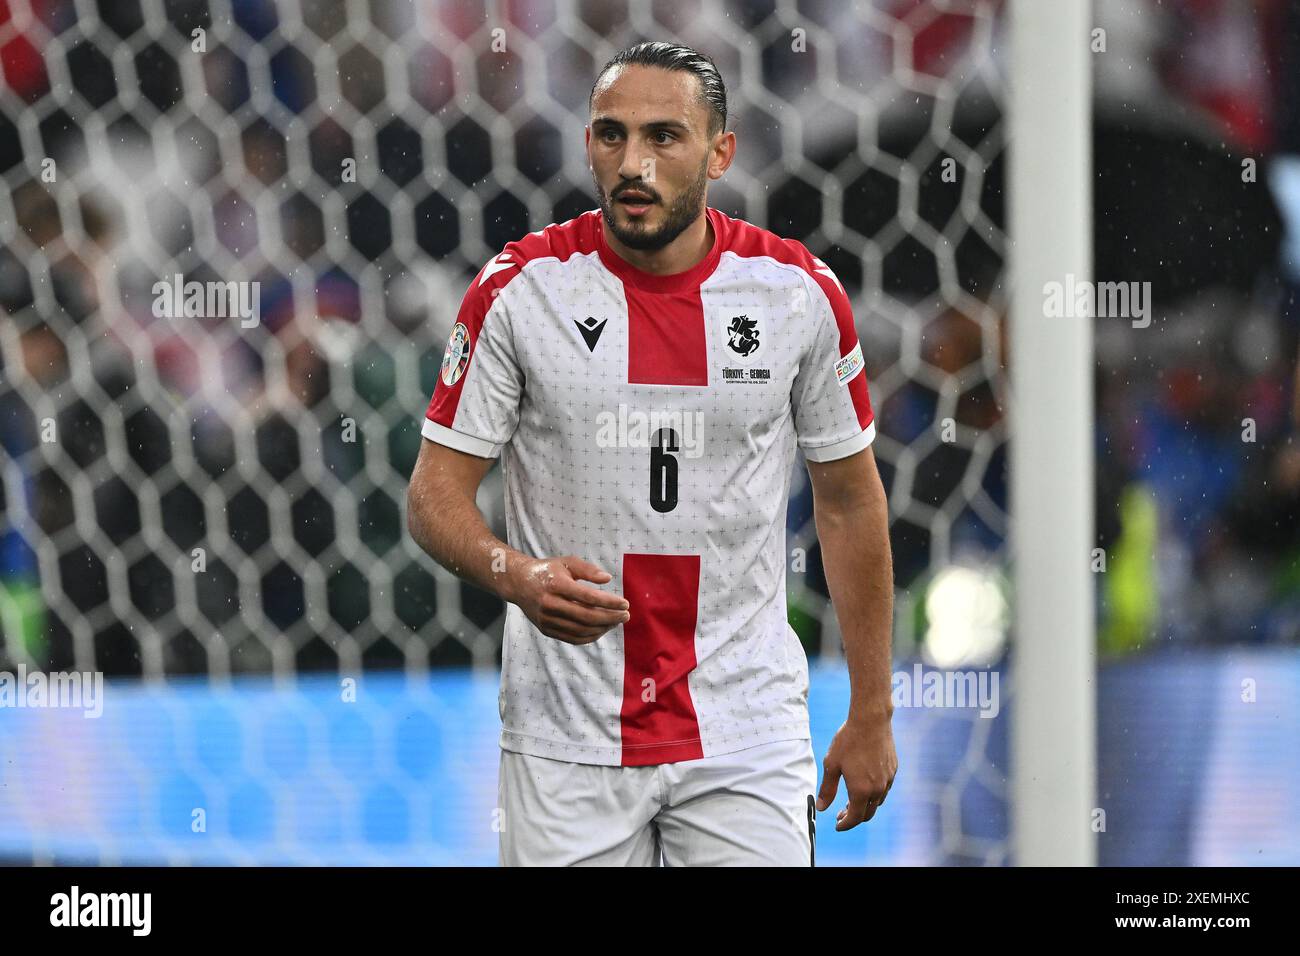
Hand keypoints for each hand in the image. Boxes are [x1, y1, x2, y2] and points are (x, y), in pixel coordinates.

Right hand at [508, 555, 629, 644]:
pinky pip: (573, 638)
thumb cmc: (548, 570)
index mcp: (556, 585)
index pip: (588, 597)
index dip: (609, 602)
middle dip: (610, 618)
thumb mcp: (567, 563)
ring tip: (616, 621)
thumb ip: (588, 569)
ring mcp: (547, 620)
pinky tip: (602, 629)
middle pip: (586, 617)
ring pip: (581, 630)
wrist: (519, 583)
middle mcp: (550, 604)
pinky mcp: (546, 630)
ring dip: (603, 628)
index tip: (625, 603)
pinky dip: (591, 636)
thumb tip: (608, 579)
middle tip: (626, 615)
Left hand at [817, 711, 897, 829]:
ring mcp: (888, 780)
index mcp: (861, 790)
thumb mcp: (832, 765)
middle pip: (868, 813)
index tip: (837, 825)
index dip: (845, 824)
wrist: (870, 721)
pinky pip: (884, 789)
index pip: (855, 818)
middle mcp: (878, 789)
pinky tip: (865, 784)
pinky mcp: (893, 770)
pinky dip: (874, 793)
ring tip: (852, 800)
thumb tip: (822, 807)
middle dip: (854, 817)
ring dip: (865, 806)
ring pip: (877, 802)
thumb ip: (827, 789)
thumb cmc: (848, 741)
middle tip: (841, 814)